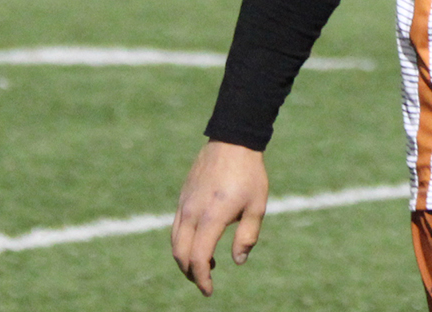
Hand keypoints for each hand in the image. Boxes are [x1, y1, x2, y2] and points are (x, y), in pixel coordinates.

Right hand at [170, 140, 268, 295]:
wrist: (232, 141)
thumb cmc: (249, 174)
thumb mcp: (257, 206)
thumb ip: (247, 236)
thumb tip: (237, 261)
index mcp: (212, 217)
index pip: (198, 258)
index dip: (202, 279)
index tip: (209, 290)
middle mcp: (192, 212)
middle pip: (180, 254)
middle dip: (190, 273)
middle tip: (205, 281)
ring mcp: (184, 204)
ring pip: (175, 241)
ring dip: (185, 259)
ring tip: (204, 265)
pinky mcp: (182, 197)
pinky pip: (176, 227)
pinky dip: (183, 243)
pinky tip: (199, 243)